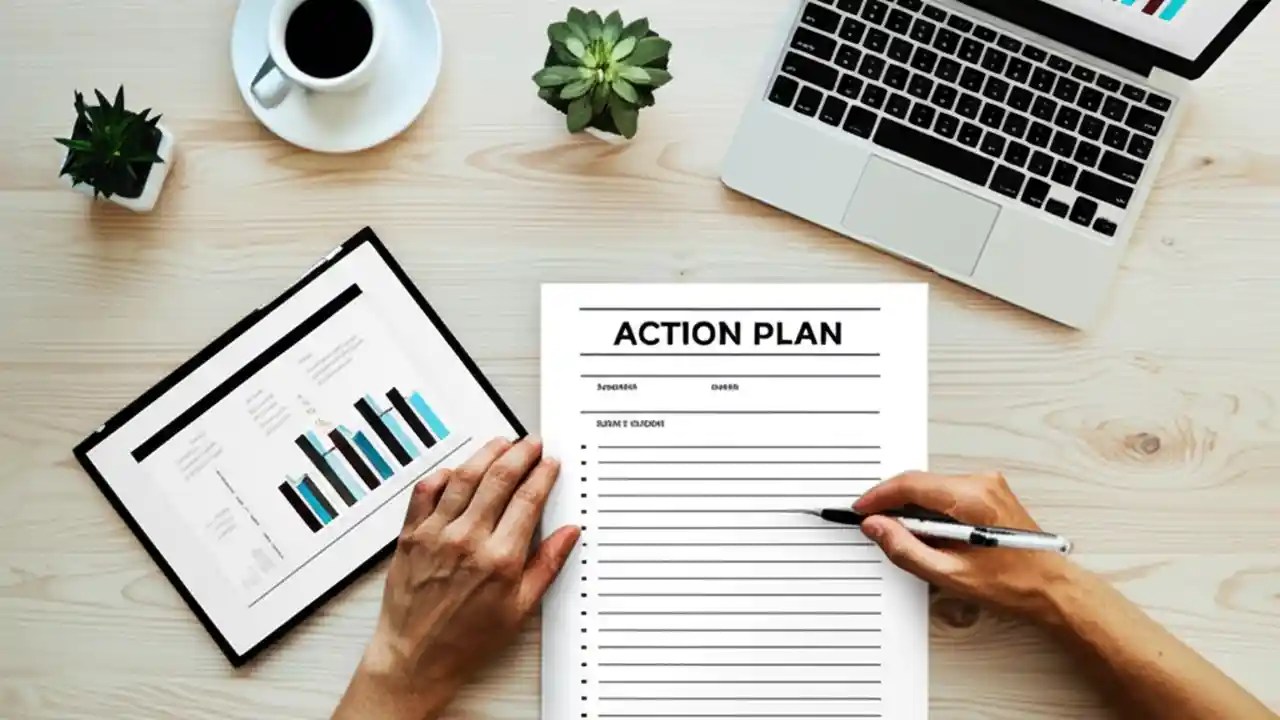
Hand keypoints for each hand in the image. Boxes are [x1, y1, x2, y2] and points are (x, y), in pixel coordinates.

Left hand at [333, 437, 579, 719]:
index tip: (551, 464)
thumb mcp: (519, 608)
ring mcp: (435, 535)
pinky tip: (458, 468)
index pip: (528, 500)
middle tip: (532, 444)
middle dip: (520, 454)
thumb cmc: (466, 640)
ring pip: (464, 477)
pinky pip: (425, 491)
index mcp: (500, 560)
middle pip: (499, 479)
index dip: (543, 475)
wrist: (415, 658)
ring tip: (503, 443)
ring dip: (487, 454)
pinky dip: (443, 474)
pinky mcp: (409, 536)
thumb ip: (546, 565)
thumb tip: (569, 533)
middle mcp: (467, 541)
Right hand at [855, 471, 1074, 620]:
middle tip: (879, 529)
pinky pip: (946, 493)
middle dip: (894, 505)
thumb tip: (877, 528)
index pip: (911, 484)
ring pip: (931, 489)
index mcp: (971, 499)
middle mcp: (981, 484)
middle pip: (920, 484)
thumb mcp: (949, 574)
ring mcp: (987, 485)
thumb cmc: (1012, 583)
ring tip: (913, 540)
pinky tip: (933, 535)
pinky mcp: (989, 492)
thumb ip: (905, 548)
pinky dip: (931, 511)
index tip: (862, 509)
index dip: (879, 496)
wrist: (1050, 587)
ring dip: (914, 510)